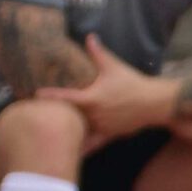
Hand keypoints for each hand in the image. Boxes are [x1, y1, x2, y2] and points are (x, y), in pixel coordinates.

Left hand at [35, 36, 168, 145]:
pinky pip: (94, 143)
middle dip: (57, 115)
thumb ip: (98, 53)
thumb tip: (89, 35)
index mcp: (93, 98)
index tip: (36, 95)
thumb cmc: (133, 82)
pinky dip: (84, 147)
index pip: (67, 96)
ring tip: (50, 133)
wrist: (155, 103)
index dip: (51, 95)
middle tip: (37, 115)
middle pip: (71, 116)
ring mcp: (103, 126)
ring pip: (81, 130)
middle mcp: (95, 115)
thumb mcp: (114, 66)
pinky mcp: (111, 134)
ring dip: (70, 130)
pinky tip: (72, 154)